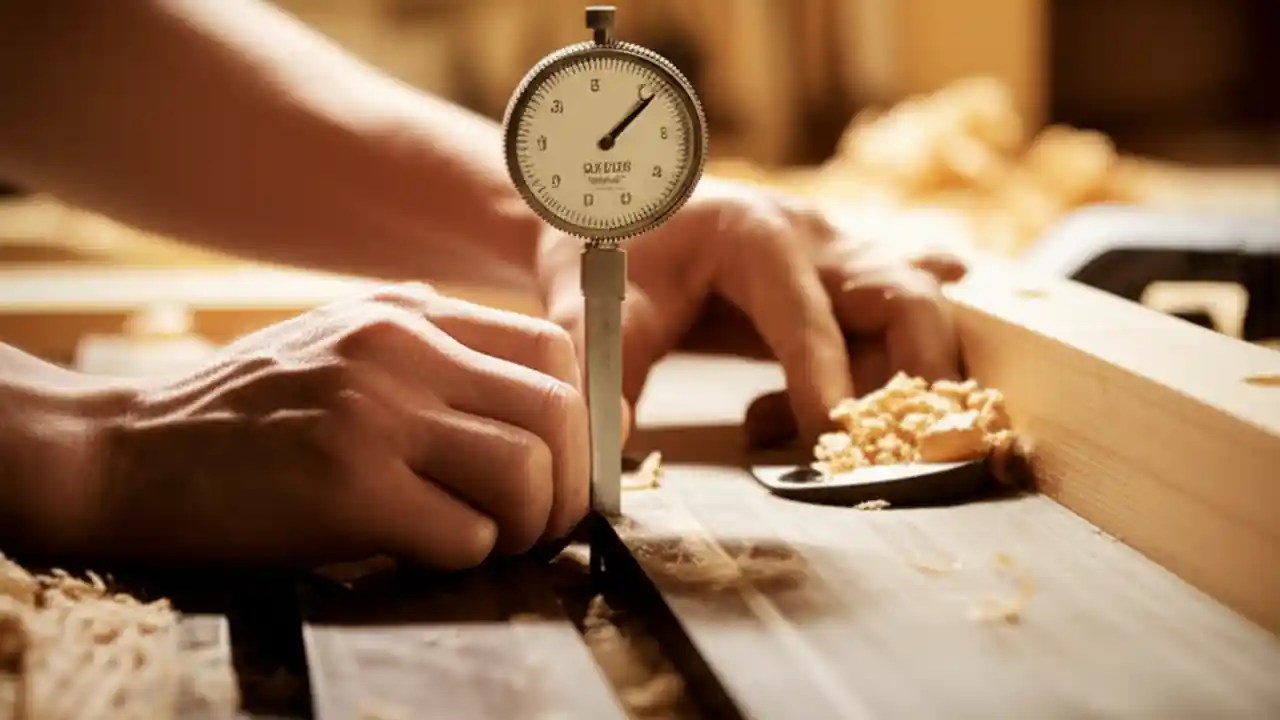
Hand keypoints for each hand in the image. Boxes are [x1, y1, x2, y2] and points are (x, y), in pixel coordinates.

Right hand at [64, 283, 588, 568]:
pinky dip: (463, 557)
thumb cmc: (249, 410)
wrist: (129, 451)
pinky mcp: (347, 489)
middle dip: (569, 482)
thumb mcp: (345, 341)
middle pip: (559, 412)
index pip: (554, 347)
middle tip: (540, 519)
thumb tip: (549, 402)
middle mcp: (400, 349)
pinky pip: (466, 536)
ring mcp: (374, 415)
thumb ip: (437, 355)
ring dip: (525, 526)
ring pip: (526, 473)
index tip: (565, 462)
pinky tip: (421, 549)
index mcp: (408, 311)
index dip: (581, 415)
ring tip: (487, 538)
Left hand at [538, 179, 964, 445]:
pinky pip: (908, 315)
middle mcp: (815, 240)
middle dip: (919, 371)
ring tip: (830, 431)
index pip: (805, 312)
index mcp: (756, 235)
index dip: (822, 376)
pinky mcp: (847, 283)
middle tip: (895, 443)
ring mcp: (841, 258)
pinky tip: (897, 396)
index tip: (828, 436)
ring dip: (904, 381)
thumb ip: (603, 369)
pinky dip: (915, 358)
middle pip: (905, 296)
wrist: (625, 202)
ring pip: (918, 313)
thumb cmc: (616, 246)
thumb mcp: (595, 302)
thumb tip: (613, 434)